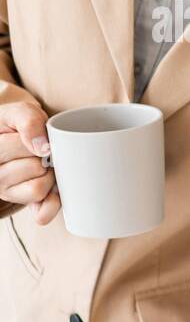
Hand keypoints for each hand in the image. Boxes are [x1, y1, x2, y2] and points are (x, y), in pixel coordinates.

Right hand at [0, 101, 60, 225]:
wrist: (11, 137)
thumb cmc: (16, 125)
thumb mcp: (20, 113)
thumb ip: (29, 121)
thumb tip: (42, 147)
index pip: (23, 147)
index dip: (39, 139)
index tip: (38, 137)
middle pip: (35, 168)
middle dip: (46, 157)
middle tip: (42, 152)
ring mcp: (4, 190)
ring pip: (39, 188)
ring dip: (49, 176)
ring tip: (43, 165)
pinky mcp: (19, 202)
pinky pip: (41, 209)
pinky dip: (51, 203)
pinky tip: (52, 190)